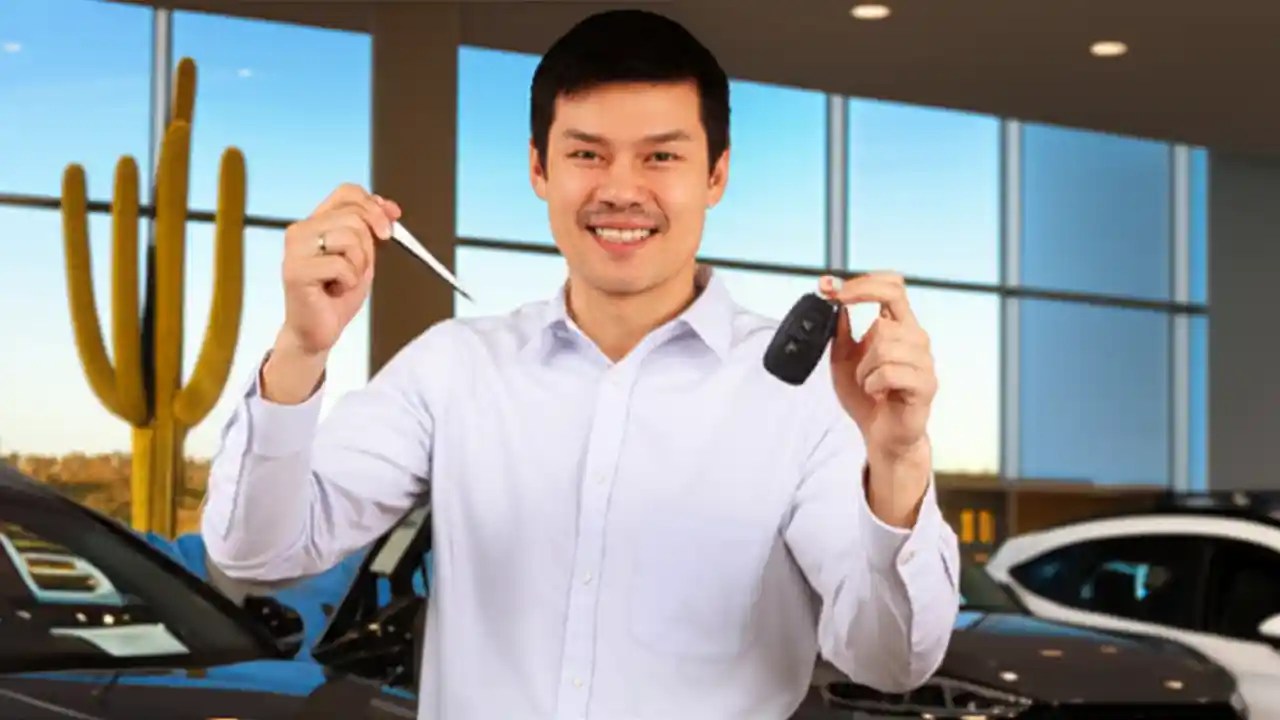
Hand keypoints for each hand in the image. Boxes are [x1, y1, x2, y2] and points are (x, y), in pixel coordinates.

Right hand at [279, 183, 400, 356]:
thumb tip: (390, 208)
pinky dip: (348, 283)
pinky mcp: (296, 271)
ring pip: (350, 238)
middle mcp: (301, 230)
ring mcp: (295, 249)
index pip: (347, 193)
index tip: (389, 227)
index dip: (373, 205)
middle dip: (368, 247)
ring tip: (342, 281)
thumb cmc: (337, 295)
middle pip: (354, 216)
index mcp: (316, 222)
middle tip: (355, 270)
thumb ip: (371, 230)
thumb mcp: (363, 256)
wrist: (319, 330)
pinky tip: (333, 291)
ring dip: (358, 266)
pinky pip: (342, 266)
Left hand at [819, 273, 935, 464]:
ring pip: (886, 346)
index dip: (865, 283)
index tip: (834, 290)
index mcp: (898, 326)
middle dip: (861, 345)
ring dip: (865, 369)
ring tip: (869, 383)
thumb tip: (834, 300)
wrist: (882, 435)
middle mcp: (916, 338)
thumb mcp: (842, 359)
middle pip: (886, 321)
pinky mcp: (925, 385)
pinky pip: (891, 372)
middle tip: (857, 367)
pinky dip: (873, 383)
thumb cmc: (867, 396)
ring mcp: (924, 361)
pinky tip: (877, 393)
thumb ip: (839, 330)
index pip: (893, 286)